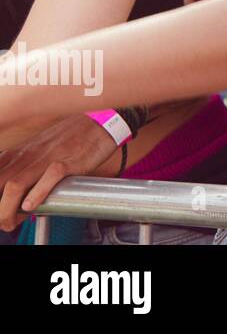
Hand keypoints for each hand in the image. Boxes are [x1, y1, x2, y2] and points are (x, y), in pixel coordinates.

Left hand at [0, 115, 118, 230]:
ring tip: (13, 221)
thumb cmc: (70, 139)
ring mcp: (47, 157)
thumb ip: (23, 169)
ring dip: (8, 209)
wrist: (99, 124)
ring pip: (15, 184)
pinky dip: (36, 194)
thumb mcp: (38, 150)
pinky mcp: (68, 162)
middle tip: (5, 221)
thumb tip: (16, 196)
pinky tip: (31, 207)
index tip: (1, 209)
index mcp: (19, 153)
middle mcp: (28, 155)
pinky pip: (48, 177)